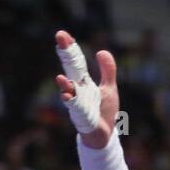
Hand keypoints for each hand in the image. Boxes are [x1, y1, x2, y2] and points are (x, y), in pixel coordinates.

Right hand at [54, 29, 119, 148]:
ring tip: (60, 77)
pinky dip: (73, 104)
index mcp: (83, 82)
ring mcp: (78, 104)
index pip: (75, 62)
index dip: (70, 48)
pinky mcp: (82, 118)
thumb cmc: (103, 111)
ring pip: (69, 93)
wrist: (105, 136)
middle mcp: (77, 91)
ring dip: (65, 85)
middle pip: (70, 70)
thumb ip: (107, 71)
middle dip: (66, 54)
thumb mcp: (109, 88)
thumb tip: (102, 51)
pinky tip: (68, 96)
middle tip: (60, 37)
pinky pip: (76, 110)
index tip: (62, 34)